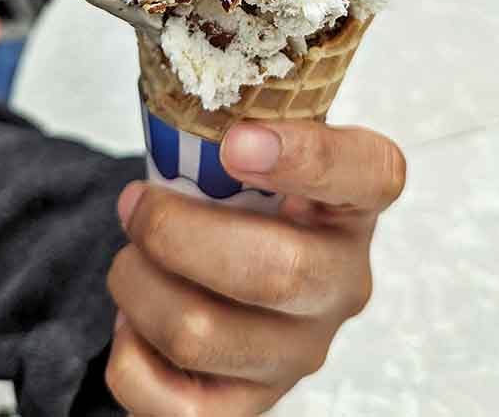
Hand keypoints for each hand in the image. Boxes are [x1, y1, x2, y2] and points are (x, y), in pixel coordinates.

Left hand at [106, 120, 405, 415]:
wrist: (233, 269)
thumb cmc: (240, 197)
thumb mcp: (251, 147)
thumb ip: (234, 125)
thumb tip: (179, 111)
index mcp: (353, 204)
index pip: (369, 175)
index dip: (307, 159)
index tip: (235, 143)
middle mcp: (342, 282)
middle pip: (272, 272)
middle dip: (174, 231)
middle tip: (136, 204)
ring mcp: (299, 351)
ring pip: (202, 333)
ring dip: (137, 283)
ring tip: (131, 258)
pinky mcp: (249, 405)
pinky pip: (172, 404)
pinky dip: (129, 352)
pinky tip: (136, 319)